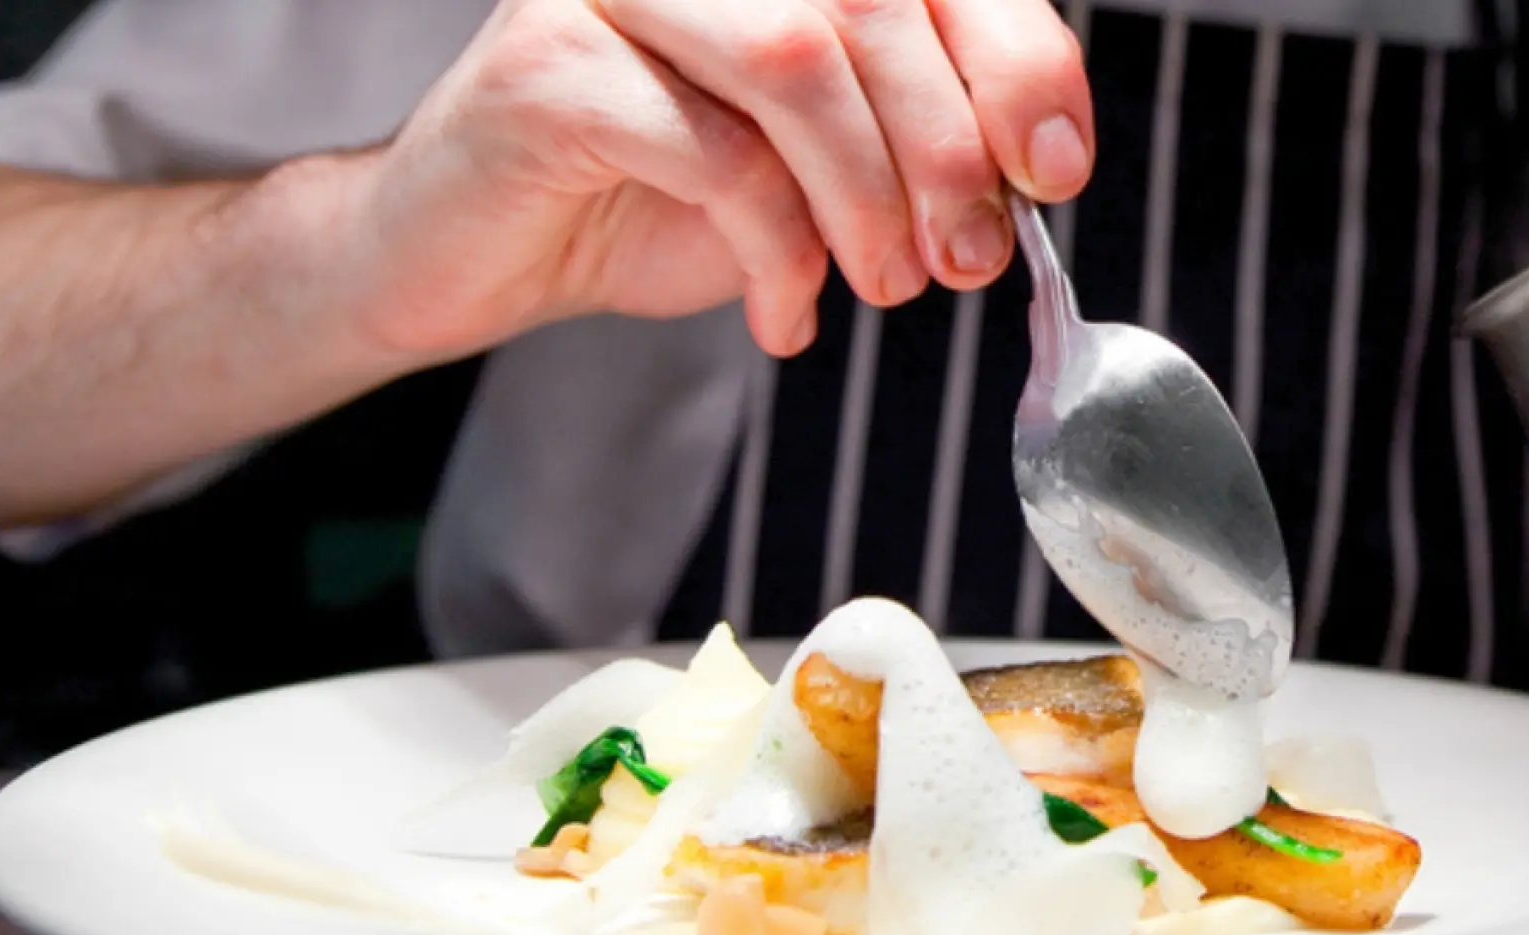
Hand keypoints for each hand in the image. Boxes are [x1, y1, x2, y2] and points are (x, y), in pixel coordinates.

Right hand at [334, 0, 1094, 362]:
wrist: (477, 252)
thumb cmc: (650, 198)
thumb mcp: (813, 168)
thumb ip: (913, 139)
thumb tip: (1033, 167)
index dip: (1018, 59)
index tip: (1051, 170)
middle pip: (875, 4)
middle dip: (948, 151)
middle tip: (966, 259)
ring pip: (798, 59)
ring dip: (868, 198)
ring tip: (880, 285)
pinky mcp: (548, 66)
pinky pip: (710, 150)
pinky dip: (774, 250)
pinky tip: (781, 311)